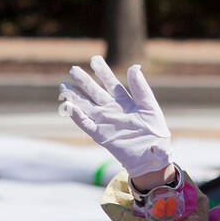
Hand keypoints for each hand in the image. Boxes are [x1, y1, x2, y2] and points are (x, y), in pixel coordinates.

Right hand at [59, 56, 171, 178]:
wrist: (153, 160)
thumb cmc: (156, 136)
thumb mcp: (151, 109)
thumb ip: (141, 89)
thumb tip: (135, 67)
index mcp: (126, 102)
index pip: (112, 83)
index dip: (103, 72)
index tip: (94, 59)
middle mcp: (113, 110)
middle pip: (95, 92)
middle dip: (84, 81)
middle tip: (73, 69)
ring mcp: (106, 122)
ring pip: (86, 106)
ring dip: (75, 97)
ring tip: (63, 86)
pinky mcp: (101, 136)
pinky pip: (86, 124)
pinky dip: (76, 116)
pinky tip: (67, 107)